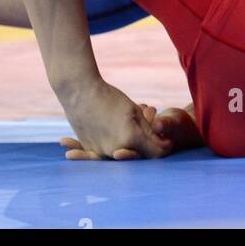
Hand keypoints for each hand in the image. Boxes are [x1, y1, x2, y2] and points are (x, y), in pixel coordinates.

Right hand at [58, 81, 173, 160]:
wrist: (78, 92)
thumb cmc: (109, 97)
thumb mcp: (134, 111)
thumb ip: (149, 130)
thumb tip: (164, 145)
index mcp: (131, 138)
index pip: (155, 151)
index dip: (164, 146)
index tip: (166, 139)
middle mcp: (116, 150)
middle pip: (139, 153)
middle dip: (146, 143)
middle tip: (146, 127)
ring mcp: (102, 152)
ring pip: (123, 152)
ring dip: (129, 143)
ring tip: (123, 122)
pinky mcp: (91, 150)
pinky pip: (108, 152)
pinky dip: (114, 143)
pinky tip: (111, 129)